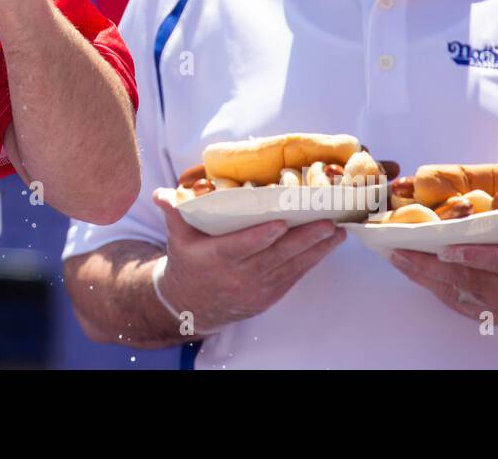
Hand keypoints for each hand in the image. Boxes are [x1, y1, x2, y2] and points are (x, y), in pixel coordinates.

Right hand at [152, 188, 345, 332]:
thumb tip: (161, 193)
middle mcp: (239, 276)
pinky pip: (295, 276)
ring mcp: (257, 288)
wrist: (193, 305)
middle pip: (274, 256)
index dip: (259, 237)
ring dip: (316, 248)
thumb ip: (173, 212)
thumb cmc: (188, 262)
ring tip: (337, 230)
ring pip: (290, 266)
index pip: (239, 248)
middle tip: (326, 222)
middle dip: (303, 239)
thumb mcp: (177, 237)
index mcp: (215, 259)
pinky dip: (313, 260)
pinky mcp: (271, 294)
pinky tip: (330, 244)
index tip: (280, 223)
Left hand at [388, 185, 497, 332]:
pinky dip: (430, 287)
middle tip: (398, 250)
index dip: (470, 257)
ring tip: (395, 258)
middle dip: (428, 265)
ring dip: (421, 275)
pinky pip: (453, 302)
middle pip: (463, 278)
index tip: (444, 248)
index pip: (495, 262)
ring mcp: (493, 307)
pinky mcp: (484, 315)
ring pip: (452, 291)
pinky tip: (410, 272)